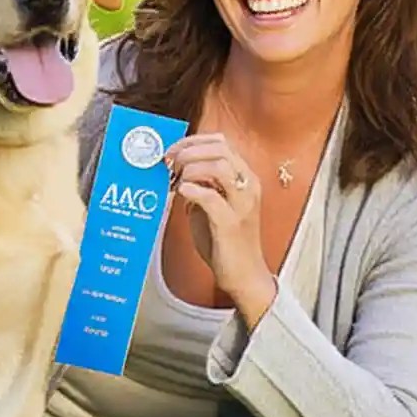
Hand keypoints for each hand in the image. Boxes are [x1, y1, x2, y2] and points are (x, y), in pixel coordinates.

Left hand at [164, 133, 276, 326]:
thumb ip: (199, 185)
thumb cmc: (225, 240)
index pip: (221, 143)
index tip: (171, 150)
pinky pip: (211, 198)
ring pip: (219, 167)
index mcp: (244, 178)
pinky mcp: (231, 224)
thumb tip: (172, 171)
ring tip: (175, 179)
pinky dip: (192, 190)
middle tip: (168, 163)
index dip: (193, 141)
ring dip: (191, 167)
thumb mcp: (211, 205)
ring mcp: (242, 204)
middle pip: (220, 149)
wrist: (243, 275)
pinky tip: (180, 193)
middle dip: (188, 151)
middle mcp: (248, 186)